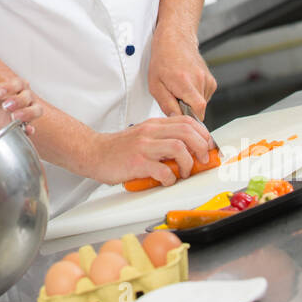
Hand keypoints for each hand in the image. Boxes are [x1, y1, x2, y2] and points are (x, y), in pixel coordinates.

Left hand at [0, 77, 41, 156]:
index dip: (10, 87)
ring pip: (37, 109)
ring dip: (28, 112)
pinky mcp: (22, 130)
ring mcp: (23, 115)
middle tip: (6, 106)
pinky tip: (23, 130)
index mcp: (10, 88)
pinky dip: (28, 129)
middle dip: (19, 100)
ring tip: (15, 117)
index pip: (18, 83)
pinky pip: (31, 129)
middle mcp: (20, 100)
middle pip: (29, 95)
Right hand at [89, 115, 214, 186]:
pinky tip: (167, 180)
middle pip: (187, 132)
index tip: (208, 146)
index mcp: (153, 125)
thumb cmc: (118, 149)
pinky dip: (170, 178)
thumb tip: (187, 151)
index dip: (203, 133)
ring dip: (188, 163)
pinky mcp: (137, 162)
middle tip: (202, 160)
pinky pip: (163, 170)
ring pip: (179, 148)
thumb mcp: (143, 136)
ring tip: (184, 172)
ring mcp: (144, 147)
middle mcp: (150, 132)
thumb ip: (162, 139)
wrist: (93, 152)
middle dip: (202, 147)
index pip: (187, 121)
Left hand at [149, 25, 216, 119]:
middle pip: (198, 109)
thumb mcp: (155, 84)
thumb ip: (166, 104)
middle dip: (186, 109)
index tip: (181, 117)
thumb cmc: (163, 59)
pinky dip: (195, 95)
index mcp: (185, 82)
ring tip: (179, 88)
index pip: (198, 110)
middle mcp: (200, 80)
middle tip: (174, 97)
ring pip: (202, 104)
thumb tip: (175, 119)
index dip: (190, 118)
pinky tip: (187, 85)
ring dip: (190, 101)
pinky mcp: (212, 81)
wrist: (175, 41)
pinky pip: (204, 97)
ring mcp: (208, 80)